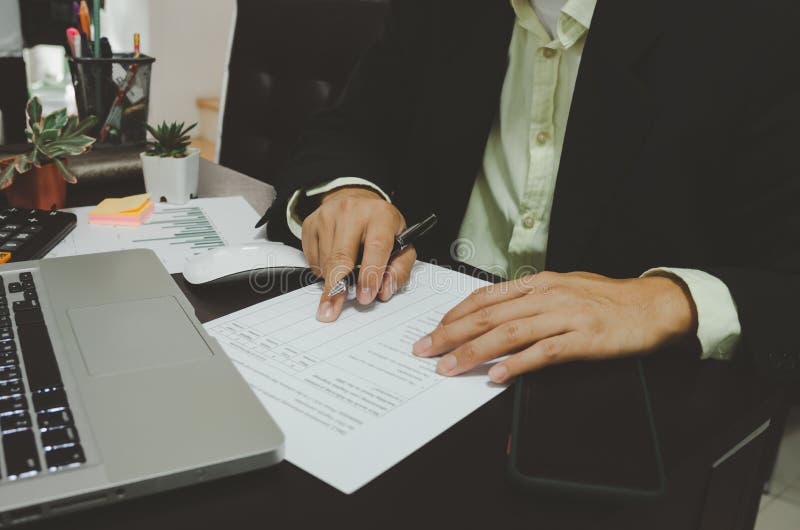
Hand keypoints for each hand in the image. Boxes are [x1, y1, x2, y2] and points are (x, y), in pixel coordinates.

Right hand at [301, 186, 415, 321]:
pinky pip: (312, 259)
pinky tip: (334, 262)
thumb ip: (399, 270)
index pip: (376, 247)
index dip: (370, 276)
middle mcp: (352, 211)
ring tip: (345, 275)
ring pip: (325, 261)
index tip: (365, 297)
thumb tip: (384, 291)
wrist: (357, 202)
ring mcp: (328, 215)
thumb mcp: (402, 244)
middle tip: (332, 310)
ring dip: (333, 280)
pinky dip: (322, 270)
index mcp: (381, 215)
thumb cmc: (381, 228)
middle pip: (341, 257)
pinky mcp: (310, 223)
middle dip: (336, 288)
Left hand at [412, 271, 696, 382]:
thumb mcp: (564, 288)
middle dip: (451, 334)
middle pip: (489, 316)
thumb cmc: (607, 299)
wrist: (653, 305)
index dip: (456, 314)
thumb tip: (495, 316)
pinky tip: (498, 375)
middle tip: (425, 350)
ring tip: (449, 367)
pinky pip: (545, 352)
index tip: (434, 329)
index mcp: (540, 283)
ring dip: (474, 352)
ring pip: (509, 333)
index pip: (487, 297)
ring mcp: (566, 316)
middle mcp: (547, 296)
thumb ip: (531, 300)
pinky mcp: (584, 339)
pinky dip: (518, 364)